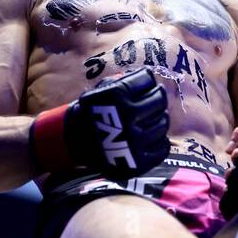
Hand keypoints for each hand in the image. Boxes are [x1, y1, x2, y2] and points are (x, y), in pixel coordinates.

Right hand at [32, 67, 170, 179]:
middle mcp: (128, 117)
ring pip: (163, 123)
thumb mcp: (100, 90)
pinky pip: (162, 147)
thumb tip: (147, 77)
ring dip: (159, 118)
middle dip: (157, 96)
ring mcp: (136, 141)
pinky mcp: (140, 161)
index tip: (146, 82)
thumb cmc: (90, 112)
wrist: (75, 142)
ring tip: (151, 118)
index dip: (147, 79)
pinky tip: (150, 136)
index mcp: (117, 96)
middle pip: (159, 100)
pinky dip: (159, 140)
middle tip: (154, 97)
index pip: (147, 80)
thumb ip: (123, 81)